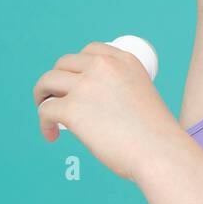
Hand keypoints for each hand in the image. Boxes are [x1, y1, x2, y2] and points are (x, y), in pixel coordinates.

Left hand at [32, 41, 172, 182]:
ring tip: (48, 114)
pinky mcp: (72, 109)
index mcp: (124, 60)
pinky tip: (51, 134)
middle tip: (58, 100)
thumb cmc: (156, 136)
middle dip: (57, 79)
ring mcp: (86, 86)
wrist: (159, 152)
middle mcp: (103, 66)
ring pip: (47, 81)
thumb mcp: (143, 96)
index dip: (77, 66)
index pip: (90, 50)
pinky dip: (44, 123)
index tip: (76, 82)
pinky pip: (45, 109)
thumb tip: (100, 108)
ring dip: (43, 96)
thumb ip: (123, 93)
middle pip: (64, 63)